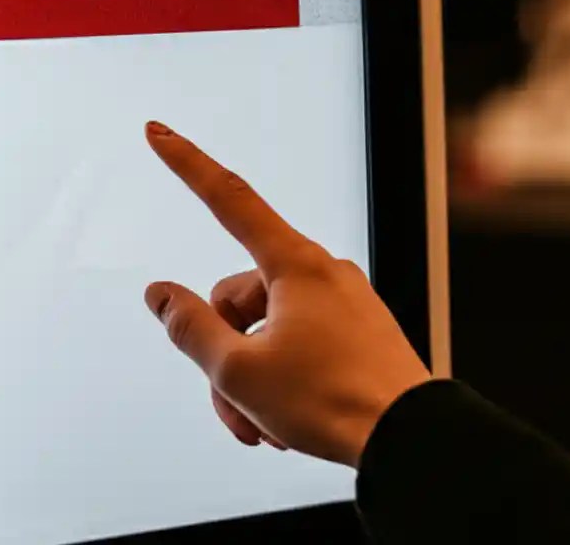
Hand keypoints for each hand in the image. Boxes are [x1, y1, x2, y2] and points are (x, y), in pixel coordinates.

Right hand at [142, 121, 430, 467]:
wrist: (411, 438)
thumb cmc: (330, 402)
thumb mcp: (239, 372)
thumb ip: (191, 328)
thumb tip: (161, 294)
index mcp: (295, 265)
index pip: (228, 199)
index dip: (186, 164)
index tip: (159, 132)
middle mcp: (323, 272)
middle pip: (239, 299)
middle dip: (226, 355)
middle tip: (236, 408)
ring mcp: (345, 300)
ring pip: (268, 330)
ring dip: (253, 379)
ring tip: (264, 427)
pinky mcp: (359, 329)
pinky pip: (301, 343)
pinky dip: (284, 380)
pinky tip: (289, 422)